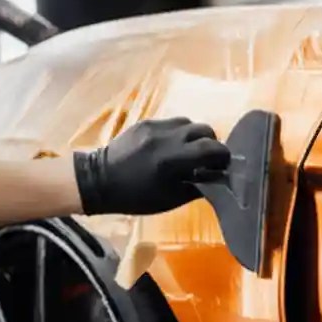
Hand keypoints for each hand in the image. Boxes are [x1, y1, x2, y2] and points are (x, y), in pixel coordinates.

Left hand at [72, 118, 229, 214]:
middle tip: (207, 158)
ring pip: (188, 123)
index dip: (223, 155)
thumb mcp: (171, 199)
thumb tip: (218, 177)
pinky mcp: (145, 122)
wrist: (99, 180)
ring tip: (188, 150)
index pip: (212, 148)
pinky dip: (177, 133)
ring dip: (194, 136)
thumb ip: (198, 186)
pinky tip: (170, 146)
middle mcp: (167, 138)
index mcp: (173, 160)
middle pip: (204, 130)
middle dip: (211, 143)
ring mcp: (155, 127)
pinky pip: (171, 123)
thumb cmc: (136, 197)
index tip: (223, 164)